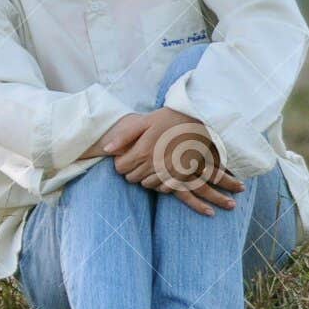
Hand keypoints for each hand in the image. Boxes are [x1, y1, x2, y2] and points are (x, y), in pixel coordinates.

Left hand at [96, 110, 244, 216]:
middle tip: (140, 158)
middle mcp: (154, 165)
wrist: (201, 122)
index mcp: (143, 151)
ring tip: (152, 163)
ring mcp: (169, 173)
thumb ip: (124, 136)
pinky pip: (164, 189)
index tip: (128, 154)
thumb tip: (107, 150)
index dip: (122, 161)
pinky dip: (161, 183)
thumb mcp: (145, 121)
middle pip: (132, 178)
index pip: (120, 168)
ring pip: (146, 185)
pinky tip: (163, 171)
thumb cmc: (170, 119)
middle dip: (132, 169)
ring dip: (145, 177)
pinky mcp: (182, 178)